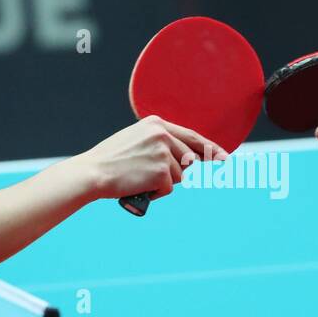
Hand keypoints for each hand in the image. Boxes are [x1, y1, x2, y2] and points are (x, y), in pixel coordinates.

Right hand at [75, 116, 225, 199]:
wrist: (93, 173)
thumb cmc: (109, 161)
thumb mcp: (135, 141)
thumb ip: (157, 143)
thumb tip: (186, 159)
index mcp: (155, 123)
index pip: (191, 136)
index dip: (209, 148)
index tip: (224, 156)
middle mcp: (162, 134)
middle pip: (188, 159)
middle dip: (186, 171)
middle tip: (184, 175)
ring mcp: (163, 152)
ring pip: (178, 176)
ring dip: (161, 183)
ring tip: (138, 179)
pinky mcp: (162, 170)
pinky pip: (168, 188)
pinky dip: (155, 193)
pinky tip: (139, 186)